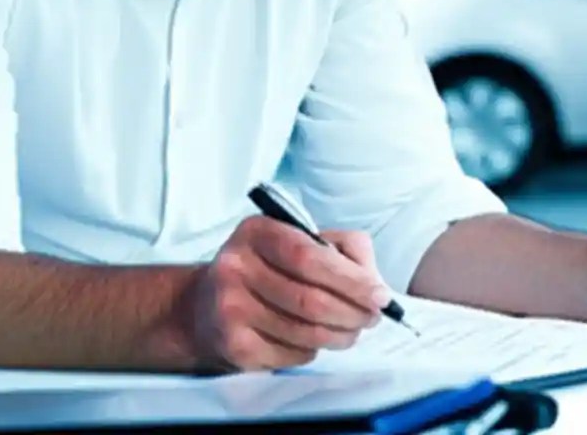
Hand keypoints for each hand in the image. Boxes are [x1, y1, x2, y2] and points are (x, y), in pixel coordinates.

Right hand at [188, 216, 390, 370]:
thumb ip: (344, 250)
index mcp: (256, 232)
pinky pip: (292, 354)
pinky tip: (311, 339)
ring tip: (351, 332)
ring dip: (340, 336)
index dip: (352, 280)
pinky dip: (313, 350)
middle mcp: (236, 267)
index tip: (380, 296)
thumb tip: (375, 285)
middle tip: (372, 319)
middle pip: (311, 300)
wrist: (206, 307)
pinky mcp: (233, 346)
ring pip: (306, 332)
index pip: (310, 256)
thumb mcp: (299, 241)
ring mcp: (230, 309)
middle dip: (353, 313)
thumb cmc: (268, 270)